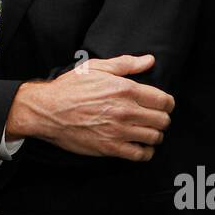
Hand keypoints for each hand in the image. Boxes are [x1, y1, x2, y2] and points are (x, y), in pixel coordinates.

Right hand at [4, 54, 173, 160]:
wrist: (47, 110)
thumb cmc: (69, 87)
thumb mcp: (96, 67)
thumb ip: (126, 64)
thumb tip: (149, 60)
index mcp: (124, 88)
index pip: (163, 100)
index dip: (167, 103)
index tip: (163, 105)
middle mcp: (125, 110)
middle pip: (163, 120)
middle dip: (162, 118)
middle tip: (154, 118)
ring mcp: (118, 131)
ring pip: (154, 137)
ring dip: (155, 135)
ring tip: (147, 131)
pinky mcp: (110, 148)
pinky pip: (140, 154)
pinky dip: (145, 152)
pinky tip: (140, 146)